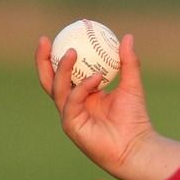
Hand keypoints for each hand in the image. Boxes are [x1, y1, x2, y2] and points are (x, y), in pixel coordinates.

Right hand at [35, 31, 154, 179]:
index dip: (59, 53)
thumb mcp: (132, 85)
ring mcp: (69, 115)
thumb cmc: (134, 119)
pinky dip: (83, 88)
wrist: (136, 146)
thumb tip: (127, 37)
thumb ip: (128, 62)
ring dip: (63, 69)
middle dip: (43, 60)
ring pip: (57, 89)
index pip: (64, 72)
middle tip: (45, 40)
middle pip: (49, 80)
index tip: (64, 32)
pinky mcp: (71, 125)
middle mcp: (72, 104)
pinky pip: (73, 102)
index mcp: (83, 94)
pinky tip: (96, 78)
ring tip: (72, 52)